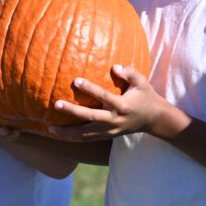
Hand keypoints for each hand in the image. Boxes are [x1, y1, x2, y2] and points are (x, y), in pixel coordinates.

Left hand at [49, 64, 174, 140]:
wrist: (154, 119)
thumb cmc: (146, 96)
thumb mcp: (142, 82)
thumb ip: (130, 73)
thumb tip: (114, 67)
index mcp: (123, 106)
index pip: (104, 96)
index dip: (90, 89)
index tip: (75, 80)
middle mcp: (115, 120)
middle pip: (90, 117)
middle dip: (73, 111)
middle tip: (56, 104)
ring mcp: (111, 131)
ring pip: (86, 134)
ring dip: (68, 132)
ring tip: (50, 128)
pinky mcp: (108, 136)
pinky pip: (88, 139)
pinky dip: (73, 139)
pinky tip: (60, 136)